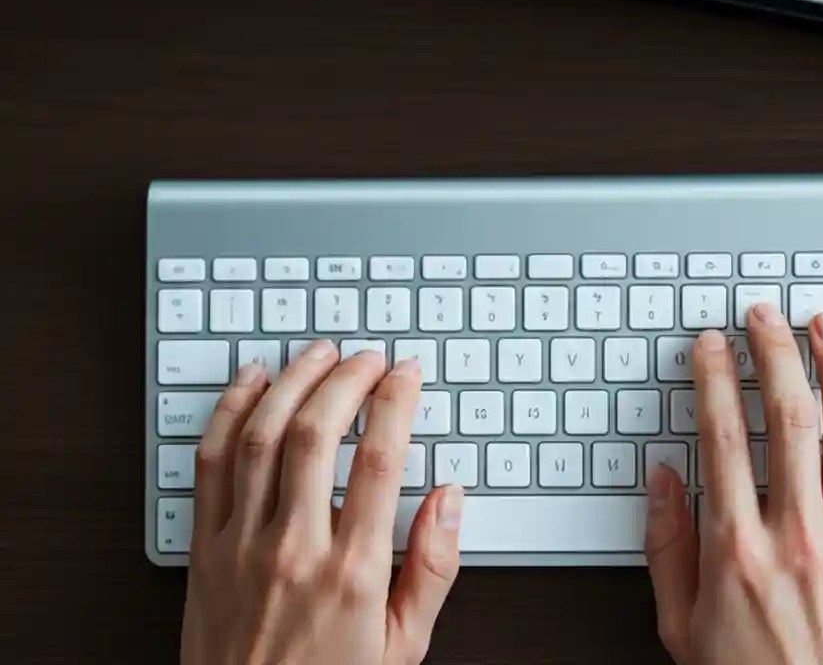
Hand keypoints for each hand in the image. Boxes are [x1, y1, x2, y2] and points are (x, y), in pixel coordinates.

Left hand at [180, 340, 463, 664]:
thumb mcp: (405, 643)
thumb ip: (434, 567)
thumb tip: (450, 498)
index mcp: (354, 571)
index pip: (381, 459)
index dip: (397, 402)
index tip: (407, 375)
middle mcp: (295, 548)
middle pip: (320, 434)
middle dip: (348, 379)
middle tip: (368, 358)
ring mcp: (242, 545)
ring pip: (263, 437)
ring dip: (292, 382)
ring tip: (318, 354)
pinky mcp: (203, 549)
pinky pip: (209, 463)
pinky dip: (228, 412)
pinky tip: (251, 383)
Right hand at [644, 305, 822, 664]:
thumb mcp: (679, 623)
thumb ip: (666, 545)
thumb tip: (662, 478)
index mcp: (738, 549)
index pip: (724, 436)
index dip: (715, 377)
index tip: (711, 346)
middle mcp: (798, 535)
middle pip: (789, 419)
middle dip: (774, 353)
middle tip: (763, 316)